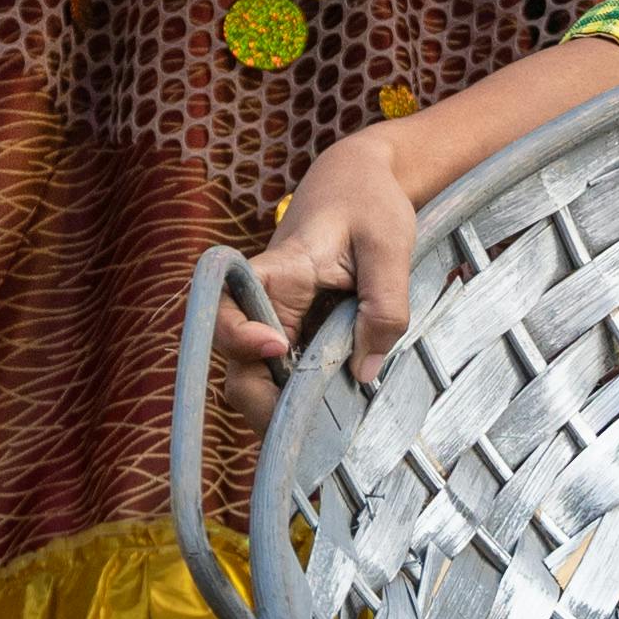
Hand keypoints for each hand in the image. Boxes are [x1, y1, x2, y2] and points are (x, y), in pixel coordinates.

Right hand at [216, 121, 424, 422]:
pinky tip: (336, 418)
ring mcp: (276, 322)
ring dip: (284, 412)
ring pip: (258, 380)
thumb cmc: (370, 202)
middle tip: (314, 434)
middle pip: (238, 365)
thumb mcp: (390, 245)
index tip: (278, 347)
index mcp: (278, 271)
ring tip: (330, 438)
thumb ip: (383, 307)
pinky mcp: (294, 334)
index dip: (240, 339)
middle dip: (263, 406)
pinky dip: (303, 401)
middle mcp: (264, 302)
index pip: (227, 310)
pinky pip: (285, 376)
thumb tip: (365, 373)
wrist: (358, 180)